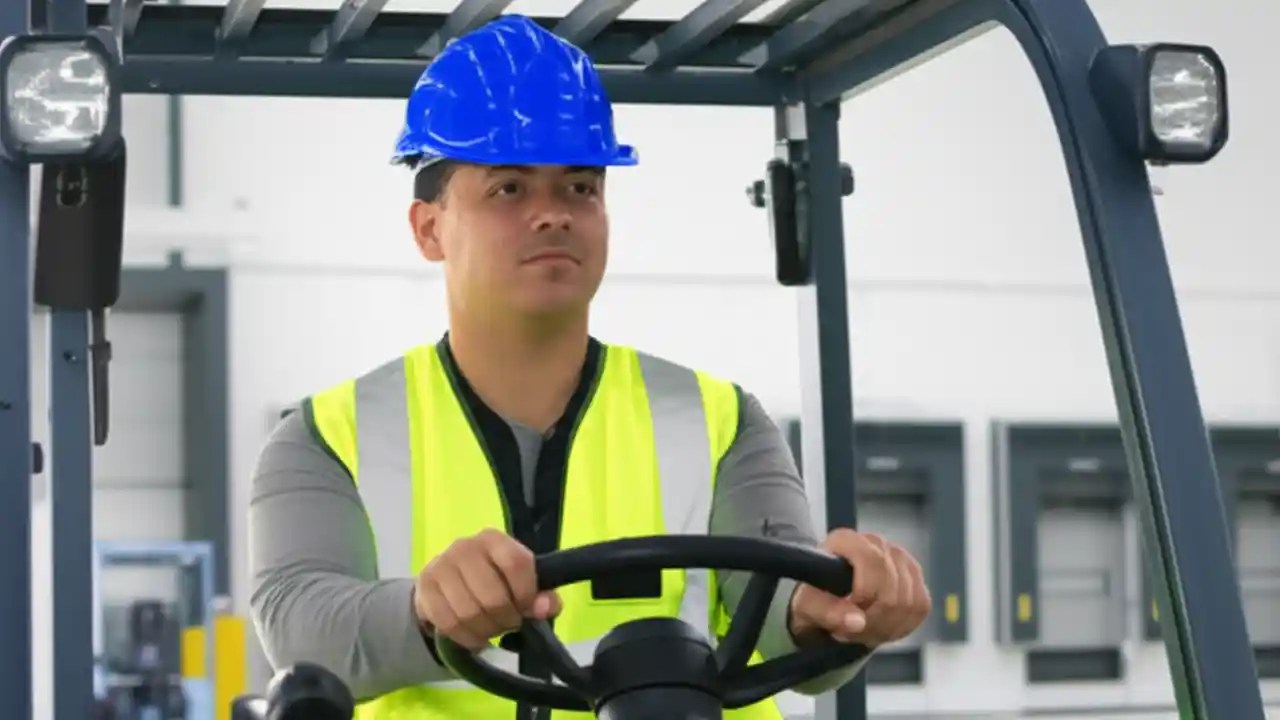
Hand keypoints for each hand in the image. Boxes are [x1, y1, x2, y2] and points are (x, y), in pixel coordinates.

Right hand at [413, 528, 561, 649]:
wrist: (449, 584)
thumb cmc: (495, 583)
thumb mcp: (524, 586)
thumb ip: (542, 597)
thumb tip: (544, 607)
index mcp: (494, 539)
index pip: (516, 564)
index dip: (525, 594)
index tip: (526, 609)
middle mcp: (465, 546)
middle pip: (492, 595)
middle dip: (505, 619)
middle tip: (508, 624)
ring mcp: (441, 565)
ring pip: (469, 612)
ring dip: (485, 630)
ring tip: (491, 630)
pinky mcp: (425, 587)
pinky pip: (448, 623)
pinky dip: (466, 637)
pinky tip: (474, 636)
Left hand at [787, 528, 930, 647]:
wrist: (826, 597)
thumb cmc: (814, 597)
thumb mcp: (807, 607)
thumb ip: (827, 612)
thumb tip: (858, 622)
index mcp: (847, 540)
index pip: (873, 565)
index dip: (864, 597)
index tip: (845, 616)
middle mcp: (877, 543)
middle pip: (893, 591)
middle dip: (873, 622)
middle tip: (848, 634)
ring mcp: (900, 558)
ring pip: (911, 602)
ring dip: (885, 628)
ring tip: (860, 632)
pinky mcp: (914, 576)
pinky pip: (921, 608)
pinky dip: (901, 627)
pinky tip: (878, 629)